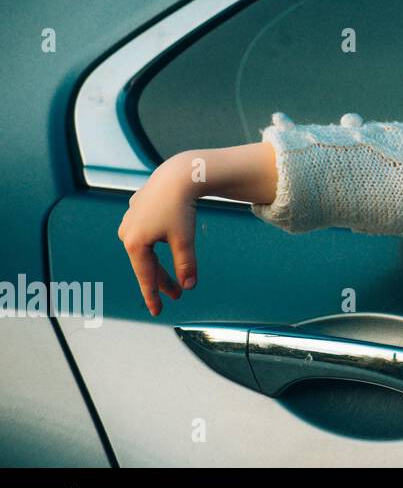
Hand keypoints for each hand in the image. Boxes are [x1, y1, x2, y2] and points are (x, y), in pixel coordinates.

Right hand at [118, 155, 199, 316]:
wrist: (177, 175)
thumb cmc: (180, 208)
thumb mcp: (184, 239)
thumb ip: (185, 264)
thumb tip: (189, 285)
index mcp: (135, 243)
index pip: (145, 276)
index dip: (152, 295)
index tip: (157, 311)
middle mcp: (127, 233)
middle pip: (146, 264)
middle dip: (162, 280)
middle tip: (177, 295)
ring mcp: (129, 220)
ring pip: (145, 250)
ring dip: (158, 264)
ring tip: (171, 277)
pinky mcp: (137, 210)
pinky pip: (146, 233)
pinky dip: (155, 244)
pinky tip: (162, 244)